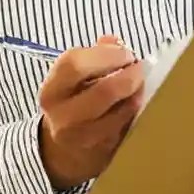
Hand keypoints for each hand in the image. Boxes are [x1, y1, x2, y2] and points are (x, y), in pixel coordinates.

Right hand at [37, 34, 144, 188]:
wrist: (63, 151)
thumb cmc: (70, 103)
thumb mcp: (70, 79)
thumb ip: (91, 56)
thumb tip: (113, 40)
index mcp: (51, 91)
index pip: (74, 64)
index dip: (105, 54)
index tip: (124, 52)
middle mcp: (63, 116)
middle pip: (104, 90)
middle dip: (128, 75)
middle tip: (140, 67)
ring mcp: (84, 138)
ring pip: (121, 113)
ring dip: (137, 94)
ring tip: (142, 83)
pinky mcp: (104, 153)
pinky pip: (128, 129)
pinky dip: (137, 112)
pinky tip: (139, 102)